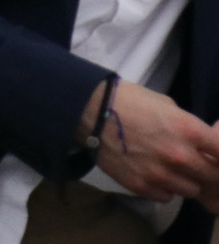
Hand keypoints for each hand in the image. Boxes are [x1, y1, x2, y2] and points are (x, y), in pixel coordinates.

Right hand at [81, 80, 218, 209]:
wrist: (89, 111)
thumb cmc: (129, 100)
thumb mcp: (167, 105)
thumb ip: (188, 127)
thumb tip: (199, 144)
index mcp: (189, 130)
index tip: (214, 153)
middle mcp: (180, 156)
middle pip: (213, 176)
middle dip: (207, 170)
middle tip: (196, 163)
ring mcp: (161, 174)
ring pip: (192, 190)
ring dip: (186, 180)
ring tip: (171, 168)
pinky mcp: (142, 186)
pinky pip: (167, 196)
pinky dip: (165, 188)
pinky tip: (154, 173)